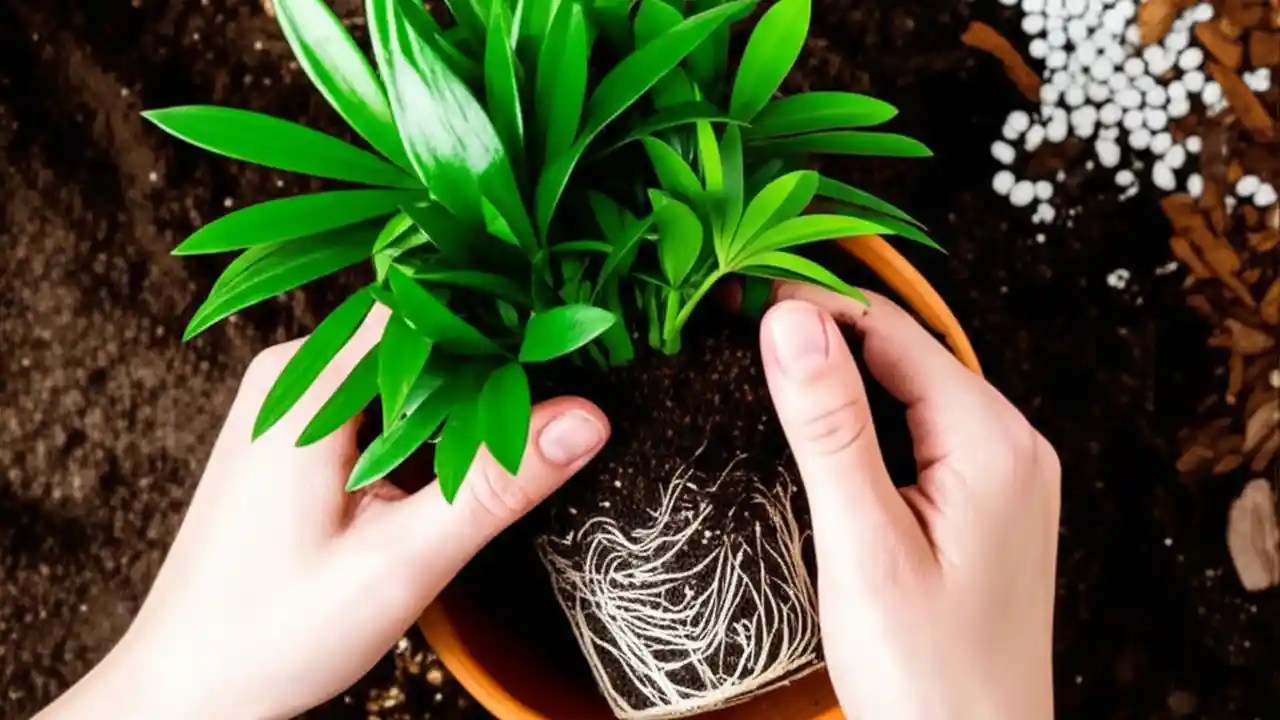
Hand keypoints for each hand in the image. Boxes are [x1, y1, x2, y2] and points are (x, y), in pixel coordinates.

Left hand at [39, 306, 610, 719]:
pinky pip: (379, 399)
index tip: (559, 356)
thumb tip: (583, 419)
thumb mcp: (400, 563)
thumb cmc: (272, 634)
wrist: (187, 687)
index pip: (425, 306)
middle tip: (547, 411)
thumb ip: (493, 485)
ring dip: (458, 400)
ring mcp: (290, 404)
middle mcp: (291, 377)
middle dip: (486, 367)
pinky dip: (426, 423)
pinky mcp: (296, 434)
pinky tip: (452, 466)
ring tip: (505, 445)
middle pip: (418, 334)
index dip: (498, 325)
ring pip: (403, 368)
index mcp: (305, 387)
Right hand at [759, 285, 1059, 719]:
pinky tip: (822, 437)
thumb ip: (829, 428)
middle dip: (825, 338)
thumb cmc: (924, 674)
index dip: (813, 306)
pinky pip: (924, 434)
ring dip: (844, 380)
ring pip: (912, 393)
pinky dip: (869, 423)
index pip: (892, 333)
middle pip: (906, 357)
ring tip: (764, 374)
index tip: (737, 297)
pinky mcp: (988, 506)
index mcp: (992, 441)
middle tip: (738, 331)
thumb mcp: (864, 545)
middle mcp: (1013, 445)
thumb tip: (790, 320)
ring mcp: (1005, 477)